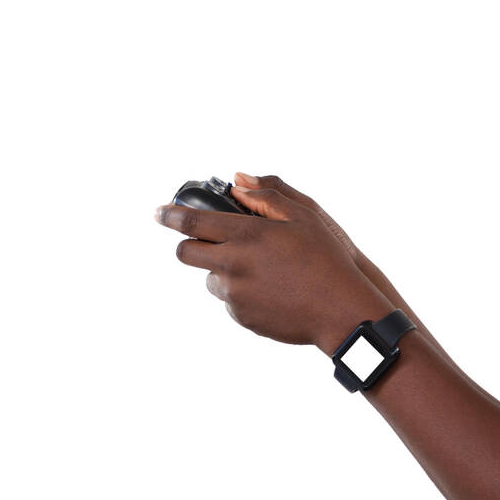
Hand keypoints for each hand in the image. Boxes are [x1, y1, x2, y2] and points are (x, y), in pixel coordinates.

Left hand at [154, 182, 390, 350]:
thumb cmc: (327, 259)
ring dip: (223, 270)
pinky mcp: (242, 317)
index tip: (158, 212)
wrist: (341, 311)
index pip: (192, 222)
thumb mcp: (304, 216)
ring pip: (210, 279)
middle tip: (208, 241)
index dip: (170, 215)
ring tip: (262, 270)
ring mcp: (235, 295)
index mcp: (247, 235)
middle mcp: (234, 265)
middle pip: (186, 254)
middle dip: (190, 244)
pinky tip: (273, 290)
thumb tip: (237, 183)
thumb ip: (266, 196)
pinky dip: (242, 292)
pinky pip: (230, 301)